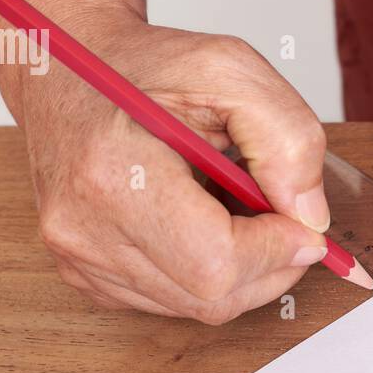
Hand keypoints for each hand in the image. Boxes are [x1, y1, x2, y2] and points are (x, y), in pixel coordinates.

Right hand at [17, 16, 330, 322]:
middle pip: (210, 298)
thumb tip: (310, 217)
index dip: (277, 250)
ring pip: (193, 306)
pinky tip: (201, 222)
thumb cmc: (139, 65)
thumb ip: (288, 139)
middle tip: (284, 218)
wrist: (61, 68)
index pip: (217, 263)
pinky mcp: (81, 272)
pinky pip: (167, 300)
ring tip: (235, 207)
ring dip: (237, 268)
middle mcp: (83, 228)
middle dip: (268, 266)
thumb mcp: (230, 69)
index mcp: (112, 174)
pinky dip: (201, 271)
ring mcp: (77, 257)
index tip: (303, 224)